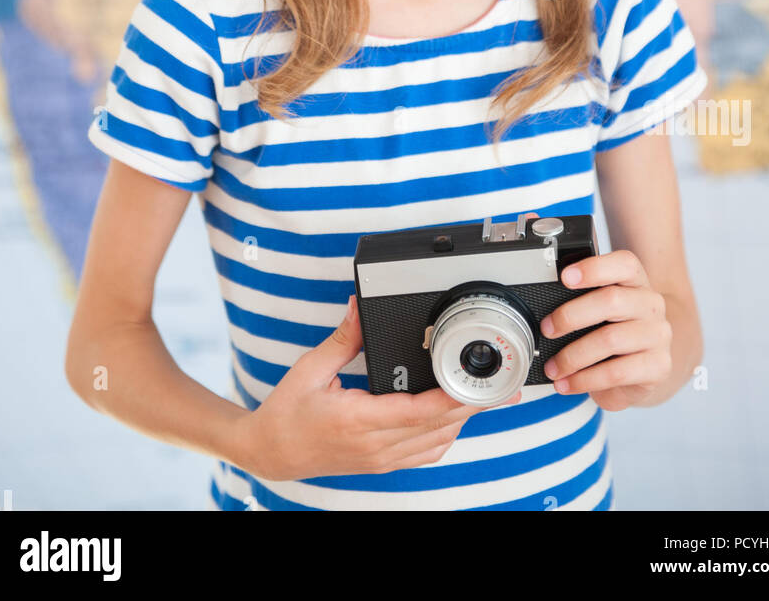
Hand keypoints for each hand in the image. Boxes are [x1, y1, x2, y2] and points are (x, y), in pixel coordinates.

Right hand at [231, 295, 521, 480]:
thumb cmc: (287, 413)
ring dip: (461, 422)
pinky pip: (423, 455)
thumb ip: (343, 337)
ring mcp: (380, 459)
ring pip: (436, 444)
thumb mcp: (311, 367)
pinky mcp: (380, 464)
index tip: (475, 381)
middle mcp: (375, 445)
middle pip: (438, 428)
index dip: (453, 397)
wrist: (270, 451)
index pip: (419, 411)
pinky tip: (452, 418)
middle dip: (471, 406)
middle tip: (498, 386)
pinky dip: (444, 436)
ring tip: (482, 396)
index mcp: (359, 419)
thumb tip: (361, 305)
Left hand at [539, 248, 671, 411]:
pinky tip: (569, 383)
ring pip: (611, 340)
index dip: (594, 268)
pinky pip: (618, 373)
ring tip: (553, 366)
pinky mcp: (658, 366)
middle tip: (546, 329)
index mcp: (635, 279)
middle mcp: (651, 303)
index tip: (564, 276)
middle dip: (571, 316)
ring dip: (573, 356)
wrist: (648, 362)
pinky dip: (586, 380)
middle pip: (611, 301)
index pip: (624, 263)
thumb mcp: (596, 297)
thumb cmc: (613, 325)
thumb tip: (533, 220)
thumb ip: (568, 266)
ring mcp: (658, 335)